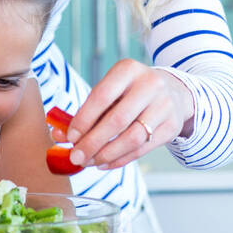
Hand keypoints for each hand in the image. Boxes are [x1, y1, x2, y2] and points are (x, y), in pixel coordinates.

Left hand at [60, 60, 195, 169]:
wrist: (173, 91)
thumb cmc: (132, 92)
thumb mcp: (111, 91)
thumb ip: (86, 111)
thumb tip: (59, 134)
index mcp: (128, 69)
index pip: (102, 96)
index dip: (84, 119)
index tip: (70, 137)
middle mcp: (150, 84)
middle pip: (117, 120)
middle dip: (93, 142)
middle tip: (76, 156)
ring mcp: (164, 105)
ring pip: (132, 138)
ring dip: (107, 154)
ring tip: (90, 162)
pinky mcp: (172, 126)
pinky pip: (143, 149)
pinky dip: (121, 159)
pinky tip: (105, 163)